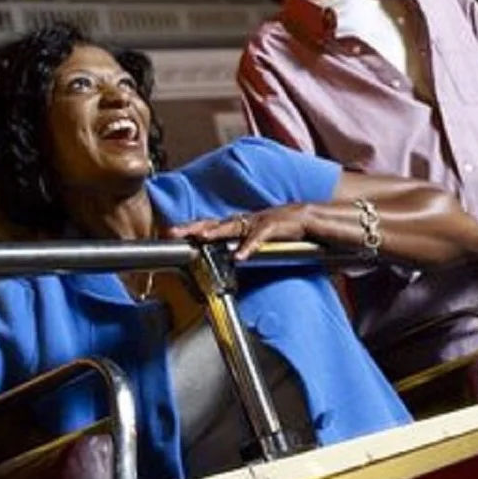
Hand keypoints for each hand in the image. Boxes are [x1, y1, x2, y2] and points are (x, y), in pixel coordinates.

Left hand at [168, 204, 314, 260]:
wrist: (307, 218)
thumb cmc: (279, 230)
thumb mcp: (254, 239)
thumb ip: (239, 247)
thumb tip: (226, 260)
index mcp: (237, 224)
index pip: (209, 224)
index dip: (190, 228)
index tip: (171, 233)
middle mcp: (243, 221)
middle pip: (213, 222)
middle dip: (192, 227)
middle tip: (173, 232)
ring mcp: (257, 221)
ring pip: (232, 226)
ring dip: (216, 232)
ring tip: (201, 237)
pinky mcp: (273, 227)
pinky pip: (258, 237)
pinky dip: (248, 246)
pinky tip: (239, 257)